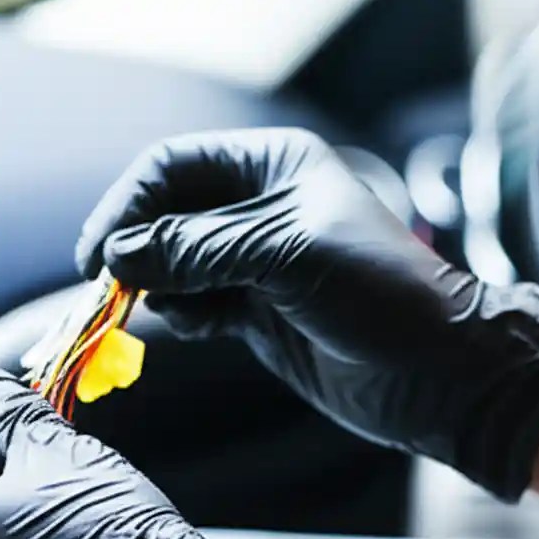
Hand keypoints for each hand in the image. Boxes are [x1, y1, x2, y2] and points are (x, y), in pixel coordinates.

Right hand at [77, 128, 538, 500]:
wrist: (437, 372)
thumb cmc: (381, 294)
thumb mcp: (287, 255)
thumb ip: (199, 249)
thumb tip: (120, 256)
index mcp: (274, 165)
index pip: (172, 167)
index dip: (129, 204)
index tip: (101, 253)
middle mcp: (259, 206)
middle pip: (165, 215)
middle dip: (137, 249)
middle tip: (112, 291)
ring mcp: (255, 262)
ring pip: (173, 264)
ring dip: (157, 287)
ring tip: (167, 310)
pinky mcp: (257, 312)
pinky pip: (194, 305)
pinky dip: (182, 316)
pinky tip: (197, 327)